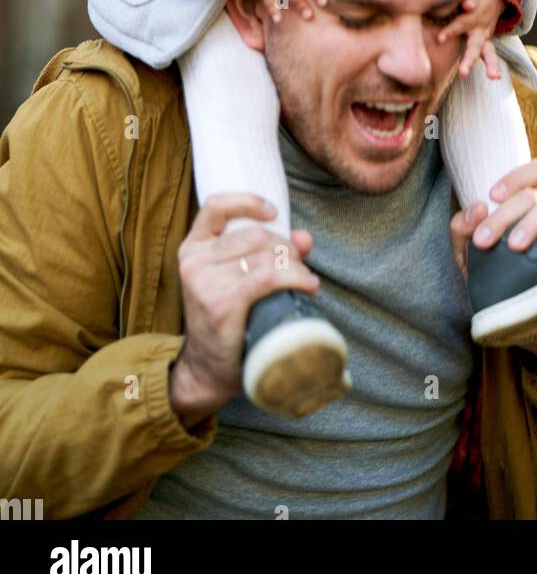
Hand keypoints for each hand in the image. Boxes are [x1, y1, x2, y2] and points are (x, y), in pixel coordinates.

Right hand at [169, 193, 319, 425]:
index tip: (274, 212)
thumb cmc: (226, 322)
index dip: (249, 202)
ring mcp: (205, 282)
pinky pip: (269, 277)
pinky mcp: (222, 303)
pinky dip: (296, 278)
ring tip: (305, 280)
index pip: (216, 207)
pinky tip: (308, 286)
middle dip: (286, 248)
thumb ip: (267, 253)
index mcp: (192, 249)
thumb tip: (304, 236)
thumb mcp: (237, 280)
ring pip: (267, 255)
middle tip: (299, 266)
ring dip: (296, 265)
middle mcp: (194, 261)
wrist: (207, 370)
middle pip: (256, 234)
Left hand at [436, 0, 505, 78]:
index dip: (450, 31)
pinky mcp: (487, 44)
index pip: (461, 24)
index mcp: (473, 15)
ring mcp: (485, 38)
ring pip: (488, 52)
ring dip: (490, 65)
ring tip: (493, 77)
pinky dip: (495, 66)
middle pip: (475, 45)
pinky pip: (492, 55)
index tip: (439, 39)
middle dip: (469, 59)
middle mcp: (480, 29)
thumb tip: (467, 5)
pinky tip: (497, 77)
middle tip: (463, 72)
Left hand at [449, 159, 536, 356]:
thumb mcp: (469, 254)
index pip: (532, 173)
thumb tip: (477, 209)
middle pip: (533, 194)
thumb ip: (462, 230)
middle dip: (504, 215)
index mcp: (528, 203)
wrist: (521, 318)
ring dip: (530, 222)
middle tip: (484, 240)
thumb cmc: (497, 276)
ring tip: (514, 246)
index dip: (514, 177)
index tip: (492, 197)